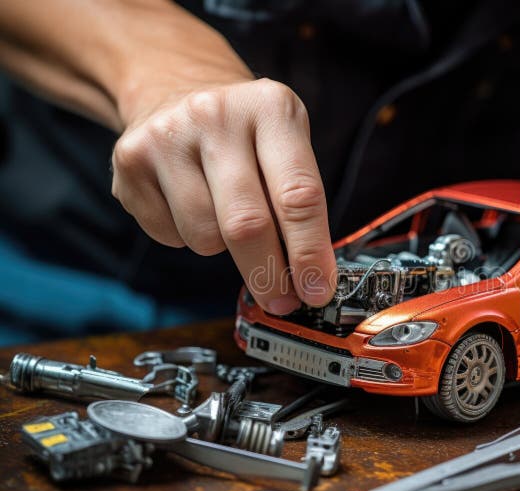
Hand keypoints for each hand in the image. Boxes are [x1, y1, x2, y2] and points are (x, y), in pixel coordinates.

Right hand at [112, 71, 335, 314]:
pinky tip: (188, 203)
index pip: (298, 195)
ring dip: (222, 248)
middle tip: (280, 299)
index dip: (309, 253)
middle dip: (268, 274)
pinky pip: (168, 235)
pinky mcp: (129, 160)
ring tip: (223, 214)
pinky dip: (185, 237)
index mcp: (271, 108)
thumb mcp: (286, 147)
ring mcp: (167, 135)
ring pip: (204, 237)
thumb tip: (309, 279)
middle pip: (246, 224)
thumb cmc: (246, 134)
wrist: (176, 89)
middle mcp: (217, 114)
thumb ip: (299, 206)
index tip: (317, 291)